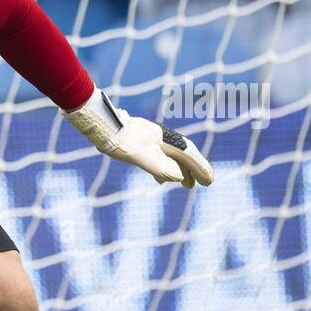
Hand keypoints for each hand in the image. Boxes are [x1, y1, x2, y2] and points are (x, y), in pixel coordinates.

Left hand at [65, 90, 213, 187]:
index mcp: (163, 140)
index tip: (210, 181)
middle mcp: (160, 138)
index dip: (200, 168)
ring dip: (180, 170)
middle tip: (204, 184)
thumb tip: (178, 177)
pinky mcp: (140, 143)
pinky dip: (164, 168)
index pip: (187, 155)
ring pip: (170, 156)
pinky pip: (158, 158)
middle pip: (182, 155)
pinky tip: (161, 180)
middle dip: (194, 170)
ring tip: (187, 185)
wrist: (101, 125)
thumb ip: (160, 167)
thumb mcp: (140, 157)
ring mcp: (150, 140)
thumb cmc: (119, 140)